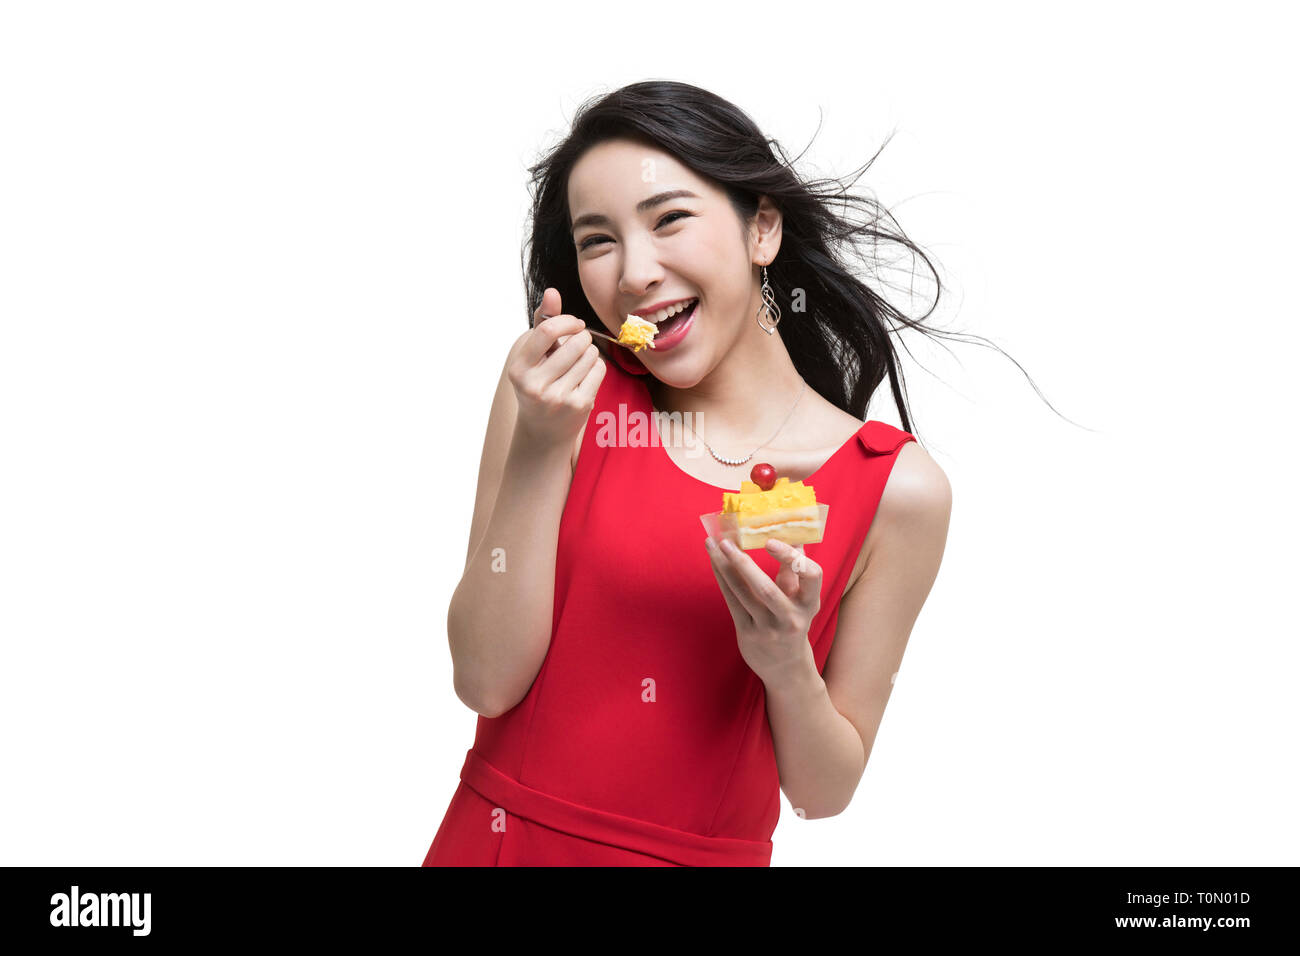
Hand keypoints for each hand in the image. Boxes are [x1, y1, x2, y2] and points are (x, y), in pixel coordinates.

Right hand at [508, 287, 605, 448]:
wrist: (543, 431)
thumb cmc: (539, 383)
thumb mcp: (533, 356)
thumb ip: (542, 322)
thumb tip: (552, 291)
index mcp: (519, 369)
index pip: (547, 330)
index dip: (567, 321)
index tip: (575, 325)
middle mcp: (535, 385)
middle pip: (575, 342)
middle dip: (583, 338)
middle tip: (579, 345)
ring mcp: (558, 398)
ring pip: (590, 355)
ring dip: (590, 352)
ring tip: (580, 362)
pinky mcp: (579, 405)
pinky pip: (599, 370)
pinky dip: (596, 367)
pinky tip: (586, 375)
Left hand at [704, 536, 822, 683]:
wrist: (785, 666)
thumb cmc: (793, 620)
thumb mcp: (802, 597)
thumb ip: (796, 568)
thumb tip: (792, 532)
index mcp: (809, 603)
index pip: (811, 576)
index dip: (791, 558)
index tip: (770, 541)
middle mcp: (790, 618)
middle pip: (766, 589)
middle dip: (744, 563)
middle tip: (727, 541)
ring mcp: (767, 628)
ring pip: (742, 594)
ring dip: (725, 567)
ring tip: (713, 544)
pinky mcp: (748, 633)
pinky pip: (732, 601)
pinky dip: (722, 578)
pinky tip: (714, 561)